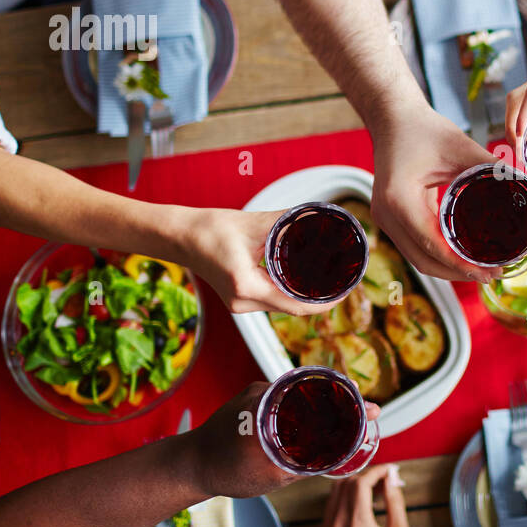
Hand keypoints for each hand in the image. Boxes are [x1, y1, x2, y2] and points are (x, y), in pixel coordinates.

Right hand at [176, 207, 330, 315]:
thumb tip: (321, 217)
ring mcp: (240, 305)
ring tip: (330, 282)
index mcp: (247, 286)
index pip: (297, 305)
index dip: (326, 302)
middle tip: (344, 282)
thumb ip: (289, 222)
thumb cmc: (211, 228)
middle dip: (321, 300)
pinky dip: (290, 294)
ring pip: (283, 307)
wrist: (180, 236)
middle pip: (293, 309)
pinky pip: (272, 302)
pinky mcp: (239, 300)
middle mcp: (243, 302)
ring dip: (306, 298)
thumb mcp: (256, 223)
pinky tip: (305, 284)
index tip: (346, 290)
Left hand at [186, 383, 381, 499]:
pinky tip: (318, 416)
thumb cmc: (227, 472)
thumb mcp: (272, 475)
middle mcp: (265, 393)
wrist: (190, 464)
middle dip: (344, 396)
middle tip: (365, 407)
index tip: (371, 408)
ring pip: (302, 391)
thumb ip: (305, 465)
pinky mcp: (252, 395)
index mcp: (270, 409)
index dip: (349, 402)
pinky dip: (305, 402)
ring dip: (326, 399)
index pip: (320, 397)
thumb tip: (339, 459)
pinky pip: (287, 394)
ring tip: (348, 412)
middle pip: (316, 389)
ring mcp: (258, 392)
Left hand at [319, 464, 409, 526]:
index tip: (390, 470)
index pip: (361, 482)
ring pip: (336, 491)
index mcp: (357, 525)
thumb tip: (392, 478)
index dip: (377, 471)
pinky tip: (362, 504)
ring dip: (355, 484)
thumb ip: (395, 502)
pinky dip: (345, 497)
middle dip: (367, 476)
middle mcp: (337, 525)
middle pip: (347, 483)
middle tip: (385, 480)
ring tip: (375, 491)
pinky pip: (331, 505)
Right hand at [370, 108, 498, 281]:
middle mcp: (386, 215)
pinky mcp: (390, 219)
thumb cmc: (422, 128)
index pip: (433, 245)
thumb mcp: (460, 147)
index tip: (489, 271)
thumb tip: (525, 188)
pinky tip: (461, 258)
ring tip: (480, 271)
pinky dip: (437, 256)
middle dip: (457, 273)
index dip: (461, 265)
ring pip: (417, 259)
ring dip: (447, 269)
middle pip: (424, 260)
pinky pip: (414, 247)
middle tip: (492, 275)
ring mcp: (384, 219)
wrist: (392, 119)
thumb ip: (491, 169)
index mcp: (399, 199)